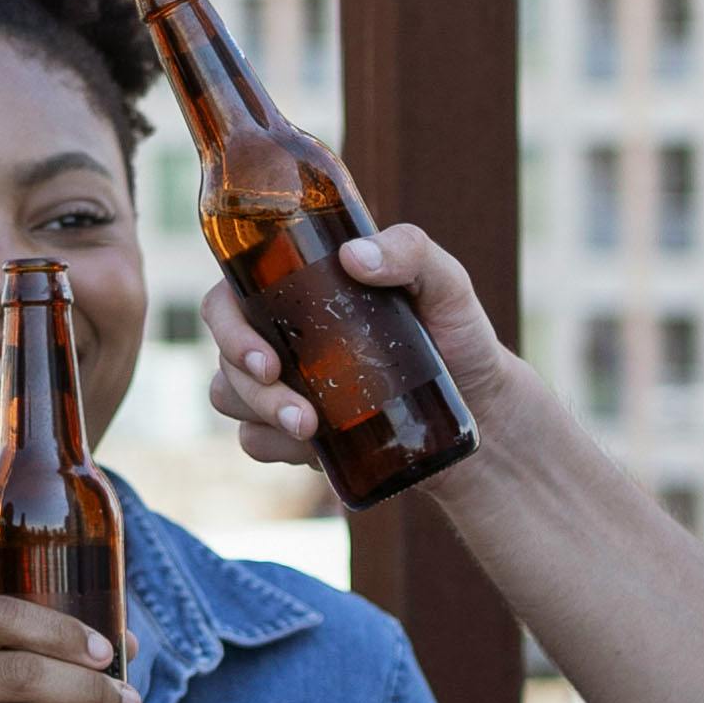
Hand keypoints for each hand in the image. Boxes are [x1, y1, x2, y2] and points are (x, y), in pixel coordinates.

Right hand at [201, 224, 538, 472]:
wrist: (478, 411)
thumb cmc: (458, 337)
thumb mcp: (447, 285)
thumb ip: (412, 252)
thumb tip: (354, 257)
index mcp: (299, 290)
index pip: (230, 297)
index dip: (227, 326)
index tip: (264, 361)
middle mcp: (282, 333)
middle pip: (225, 356)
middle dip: (251, 389)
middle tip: (301, 414)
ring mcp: (285, 383)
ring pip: (231, 399)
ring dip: (262, 418)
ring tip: (313, 432)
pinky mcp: (295, 430)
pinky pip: (255, 441)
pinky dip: (276, 447)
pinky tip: (314, 450)